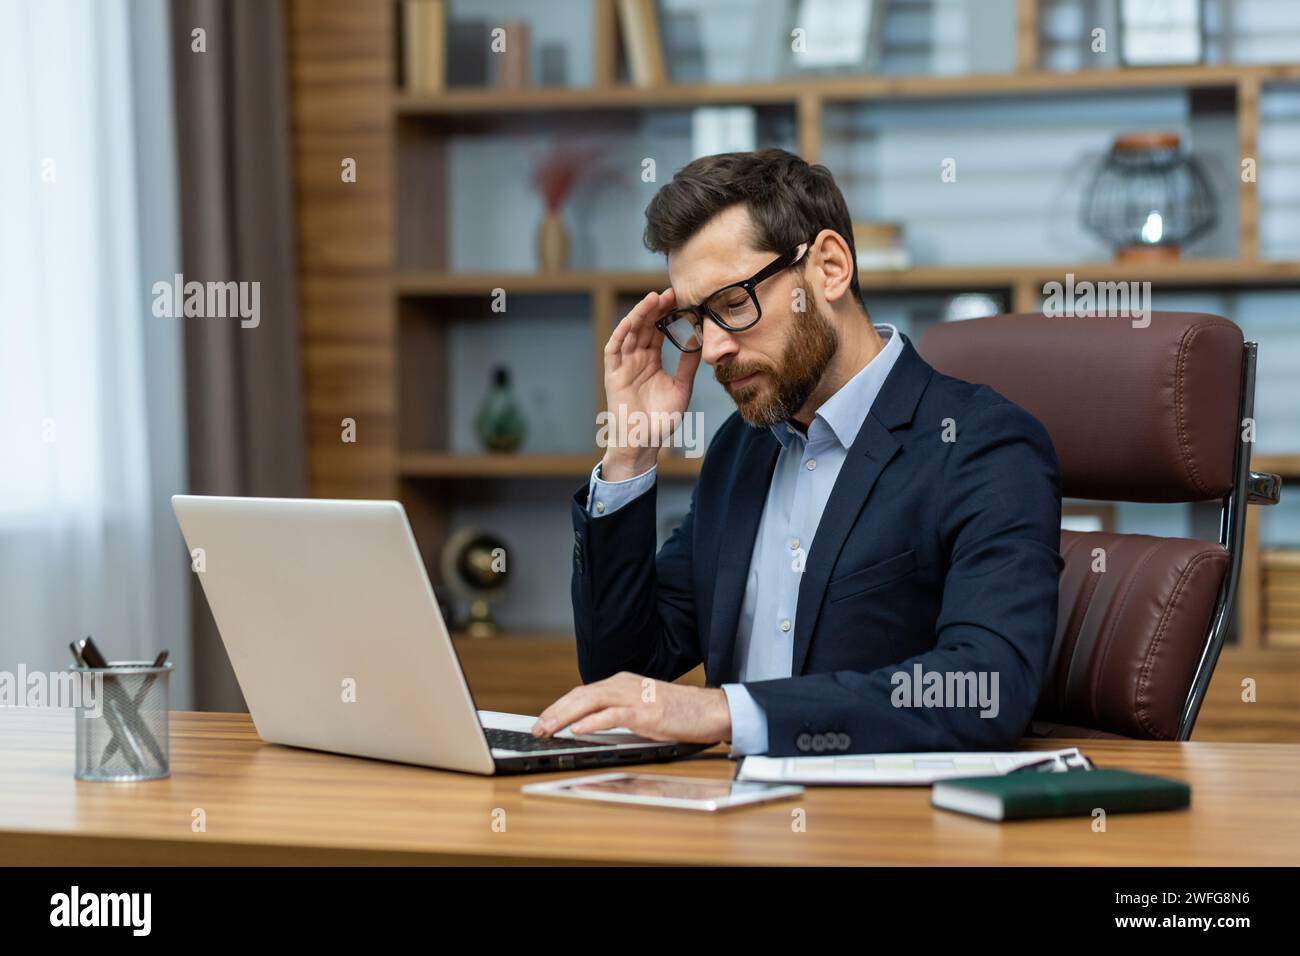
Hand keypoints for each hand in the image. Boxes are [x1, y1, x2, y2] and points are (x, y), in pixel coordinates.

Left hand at [531, 672, 730, 743]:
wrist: (710, 710)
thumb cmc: (679, 712)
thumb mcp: (641, 708)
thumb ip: (617, 712)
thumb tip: (589, 726)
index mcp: (622, 683)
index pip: (582, 693)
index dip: (559, 707)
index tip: (543, 721)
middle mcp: (625, 685)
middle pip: (580, 695)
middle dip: (555, 712)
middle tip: (537, 728)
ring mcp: (635, 696)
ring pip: (590, 702)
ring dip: (565, 717)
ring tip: (548, 729)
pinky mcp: (646, 712)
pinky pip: (613, 715)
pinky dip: (592, 722)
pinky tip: (578, 729)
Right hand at [600, 289, 702, 480]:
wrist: (644, 443)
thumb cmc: (661, 421)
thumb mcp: (681, 387)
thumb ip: (688, 364)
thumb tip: (700, 339)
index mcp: (652, 361)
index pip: (659, 331)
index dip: (668, 315)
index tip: (682, 299)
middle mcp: (636, 359)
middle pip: (645, 327)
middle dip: (656, 309)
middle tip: (671, 293)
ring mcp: (623, 365)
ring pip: (630, 333)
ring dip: (640, 315)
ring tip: (654, 299)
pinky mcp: (612, 374)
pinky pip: (614, 349)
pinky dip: (621, 334)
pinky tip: (631, 321)